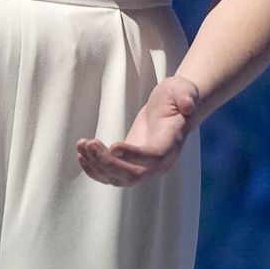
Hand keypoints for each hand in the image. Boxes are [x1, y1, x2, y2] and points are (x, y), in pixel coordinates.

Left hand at [77, 75, 200, 186]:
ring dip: (97, 166)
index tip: (113, 146)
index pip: (153, 157)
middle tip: (89, 144)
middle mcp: (159, 164)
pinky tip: (81, 155)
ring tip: (81, 145)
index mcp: (171, 145)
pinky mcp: (129, 164)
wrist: (172, 108)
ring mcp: (143, 168)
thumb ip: (187, 96)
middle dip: (108, 163)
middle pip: (133, 175)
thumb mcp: (183, 89)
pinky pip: (110, 175)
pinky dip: (94, 169)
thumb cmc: (177, 97)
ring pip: (118, 179)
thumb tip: (188, 105)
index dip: (134, 155)